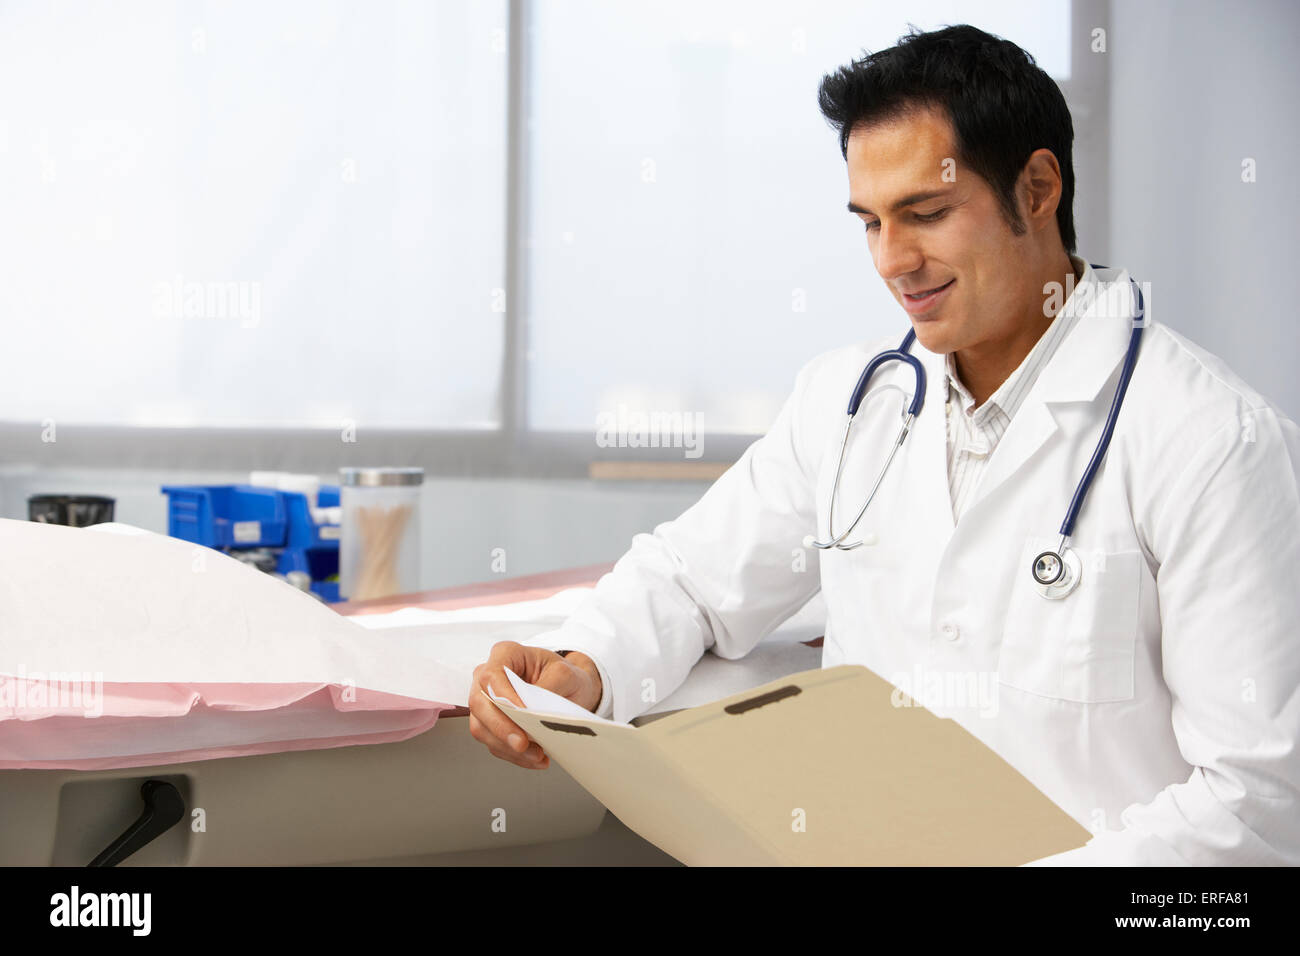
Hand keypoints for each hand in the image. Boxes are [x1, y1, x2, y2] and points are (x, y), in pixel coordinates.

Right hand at [468, 642, 602, 769]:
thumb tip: (532, 709)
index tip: (523, 713)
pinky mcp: (490, 724)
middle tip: (522, 744)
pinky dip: (513, 755)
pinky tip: (534, 757)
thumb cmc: (564, 676)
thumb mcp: (566, 673)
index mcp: (505, 654)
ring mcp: (485, 701)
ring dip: (507, 746)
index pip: (492, 676)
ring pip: (482, 728)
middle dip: (501, 728)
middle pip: (480, 704)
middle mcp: (488, 676)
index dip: (503, 696)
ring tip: (536, 755)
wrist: (569, 689)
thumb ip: (550, 685)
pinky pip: (493, 743)